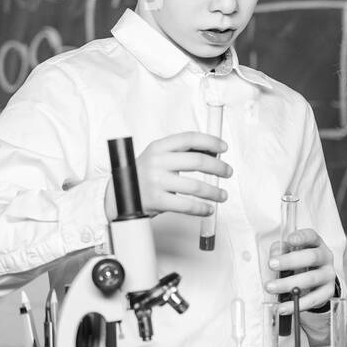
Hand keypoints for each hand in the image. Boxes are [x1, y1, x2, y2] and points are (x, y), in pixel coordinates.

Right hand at [106, 132, 230, 217]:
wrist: (118, 196)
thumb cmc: (143, 175)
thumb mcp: (158, 157)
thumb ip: (180, 152)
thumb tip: (212, 150)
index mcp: (159, 147)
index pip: (190, 138)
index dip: (211, 141)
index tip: (223, 147)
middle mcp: (157, 162)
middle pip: (198, 161)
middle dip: (219, 167)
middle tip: (228, 172)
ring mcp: (156, 182)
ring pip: (196, 186)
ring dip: (214, 192)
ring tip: (222, 195)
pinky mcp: (157, 201)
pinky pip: (187, 206)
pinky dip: (202, 208)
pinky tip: (208, 209)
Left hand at [266, 228, 336, 312]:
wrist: (316, 283)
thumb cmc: (299, 264)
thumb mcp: (289, 254)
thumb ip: (280, 251)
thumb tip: (275, 256)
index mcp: (316, 244)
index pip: (311, 236)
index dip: (302, 237)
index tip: (290, 240)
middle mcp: (325, 257)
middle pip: (312, 257)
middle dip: (290, 261)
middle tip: (271, 264)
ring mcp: (328, 275)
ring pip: (311, 279)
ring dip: (289, 284)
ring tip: (271, 287)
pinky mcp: (328, 292)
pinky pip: (313, 299)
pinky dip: (296, 304)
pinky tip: (282, 307)